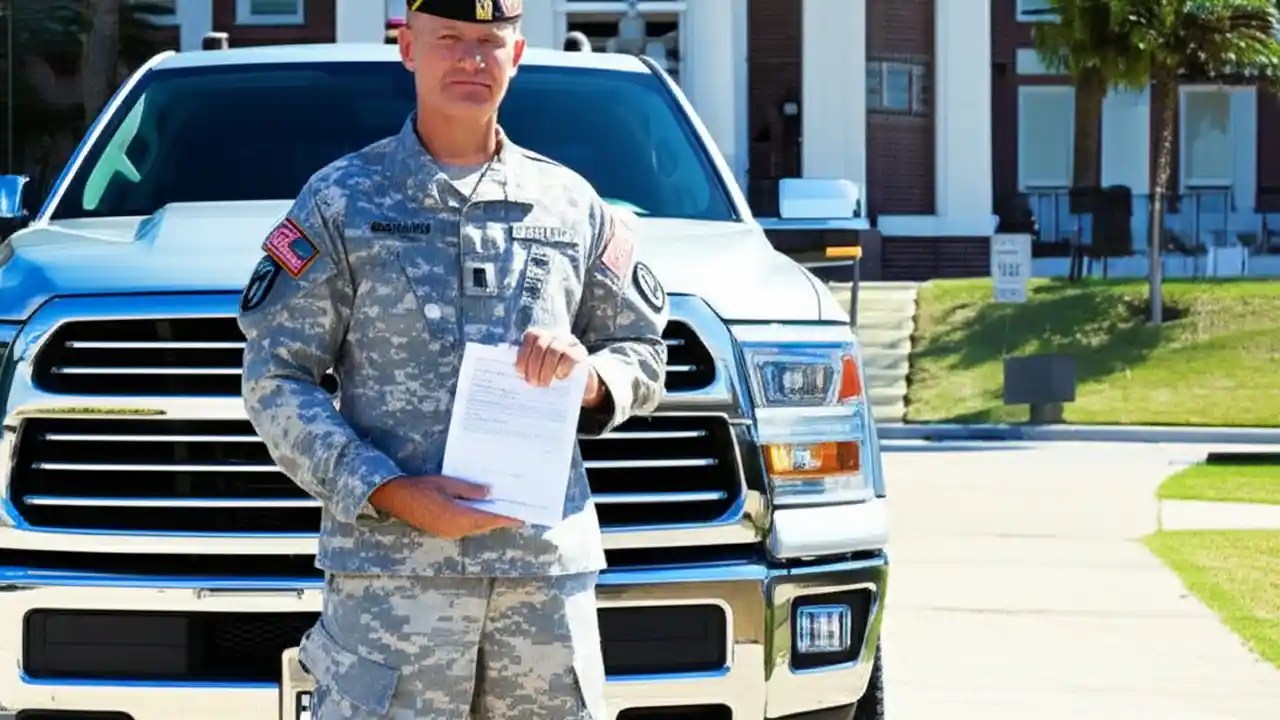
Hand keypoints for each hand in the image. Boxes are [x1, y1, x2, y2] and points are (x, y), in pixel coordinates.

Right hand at [368, 475, 521, 539]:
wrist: (396, 497)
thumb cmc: (422, 488)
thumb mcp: (449, 484)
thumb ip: (470, 490)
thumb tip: (489, 492)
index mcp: (459, 518)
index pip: (489, 519)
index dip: (506, 519)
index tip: (522, 518)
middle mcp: (456, 530)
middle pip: (484, 525)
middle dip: (499, 519)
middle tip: (516, 512)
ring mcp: (448, 532)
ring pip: (475, 527)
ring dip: (488, 520)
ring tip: (502, 510)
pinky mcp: (443, 530)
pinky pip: (465, 527)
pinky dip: (476, 521)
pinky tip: (480, 511)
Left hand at [515, 329, 585, 385]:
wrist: (577, 377)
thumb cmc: (551, 373)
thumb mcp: (538, 367)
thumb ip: (528, 367)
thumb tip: (519, 376)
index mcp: (541, 335)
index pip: (531, 337)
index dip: (523, 355)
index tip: (521, 373)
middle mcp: (554, 335)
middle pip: (541, 345)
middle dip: (534, 366)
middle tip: (533, 383)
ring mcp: (568, 342)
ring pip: (554, 350)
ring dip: (546, 369)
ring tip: (544, 384)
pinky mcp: (580, 352)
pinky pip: (569, 357)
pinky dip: (562, 368)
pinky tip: (558, 377)